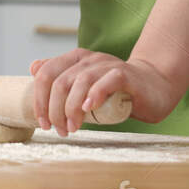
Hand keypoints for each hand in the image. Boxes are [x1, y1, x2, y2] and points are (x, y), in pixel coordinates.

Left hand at [29, 49, 182, 135]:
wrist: (155, 86)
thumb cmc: (117, 90)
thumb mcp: (85, 84)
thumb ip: (62, 76)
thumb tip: (33, 67)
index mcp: (76, 59)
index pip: (46, 74)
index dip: (40, 100)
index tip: (43, 123)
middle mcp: (90, 59)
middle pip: (60, 81)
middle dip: (54, 110)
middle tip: (59, 130)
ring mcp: (108, 65)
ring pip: (80, 81)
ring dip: (71, 108)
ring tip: (72, 127)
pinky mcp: (126, 75)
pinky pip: (107, 80)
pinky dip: (95, 94)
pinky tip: (89, 108)